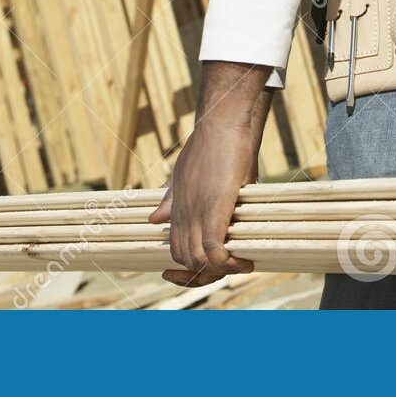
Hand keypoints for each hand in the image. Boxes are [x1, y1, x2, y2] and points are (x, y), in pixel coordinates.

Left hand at [148, 60, 272, 286]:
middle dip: (206, 274)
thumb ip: (171, 199)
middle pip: (186, 261)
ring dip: (220, 270)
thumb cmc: (209, 145)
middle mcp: (183, 214)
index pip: (175, 251)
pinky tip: (242, 259)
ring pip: (197, 260)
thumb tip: (153, 220)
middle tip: (232, 268)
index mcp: (177, 209)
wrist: (221, 122)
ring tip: (242, 263)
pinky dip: (224, 261)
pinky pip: (212, 248)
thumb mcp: (183, 175)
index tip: (197, 273)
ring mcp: (198, 212)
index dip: (185, 269)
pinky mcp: (216, 208)